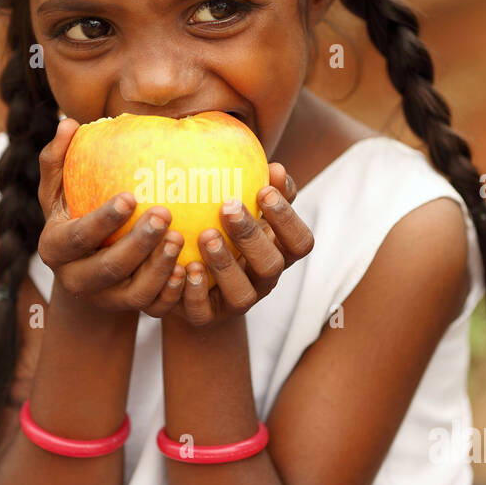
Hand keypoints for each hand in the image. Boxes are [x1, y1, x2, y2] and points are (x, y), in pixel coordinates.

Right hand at [36, 118, 187, 318]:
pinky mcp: (127, 310)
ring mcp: (103, 300)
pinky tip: (189, 269)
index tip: (132, 196)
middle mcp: (74, 280)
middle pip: (108, 268)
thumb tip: (68, 123)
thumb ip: (58, 159)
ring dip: (159, 268)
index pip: (79, 236)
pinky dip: (171, 292)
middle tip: (165, 214)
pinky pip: (152, 307)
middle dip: (138, 244)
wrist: (83, 265)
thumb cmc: (74, 213)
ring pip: (133, 294)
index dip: (104, 220)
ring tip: (181, 238)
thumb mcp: (59, 190)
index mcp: (54, 247)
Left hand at [165, 162, 313, 327]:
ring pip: (242, 293)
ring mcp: (238, 302)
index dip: (287, 219)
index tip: (264, 190)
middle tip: (229, 207)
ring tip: (205, 234)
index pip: (300, 242)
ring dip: (225, 263)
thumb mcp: (246, 208)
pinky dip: (195, 290)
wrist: (190, 274)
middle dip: (251, 235)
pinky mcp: (206, 317)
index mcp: (279, 252)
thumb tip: (274, 167)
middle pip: (271, 265)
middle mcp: (264, 280)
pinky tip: (185, 267)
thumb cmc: (223, 227)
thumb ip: (263, 188)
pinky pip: (203, 311)